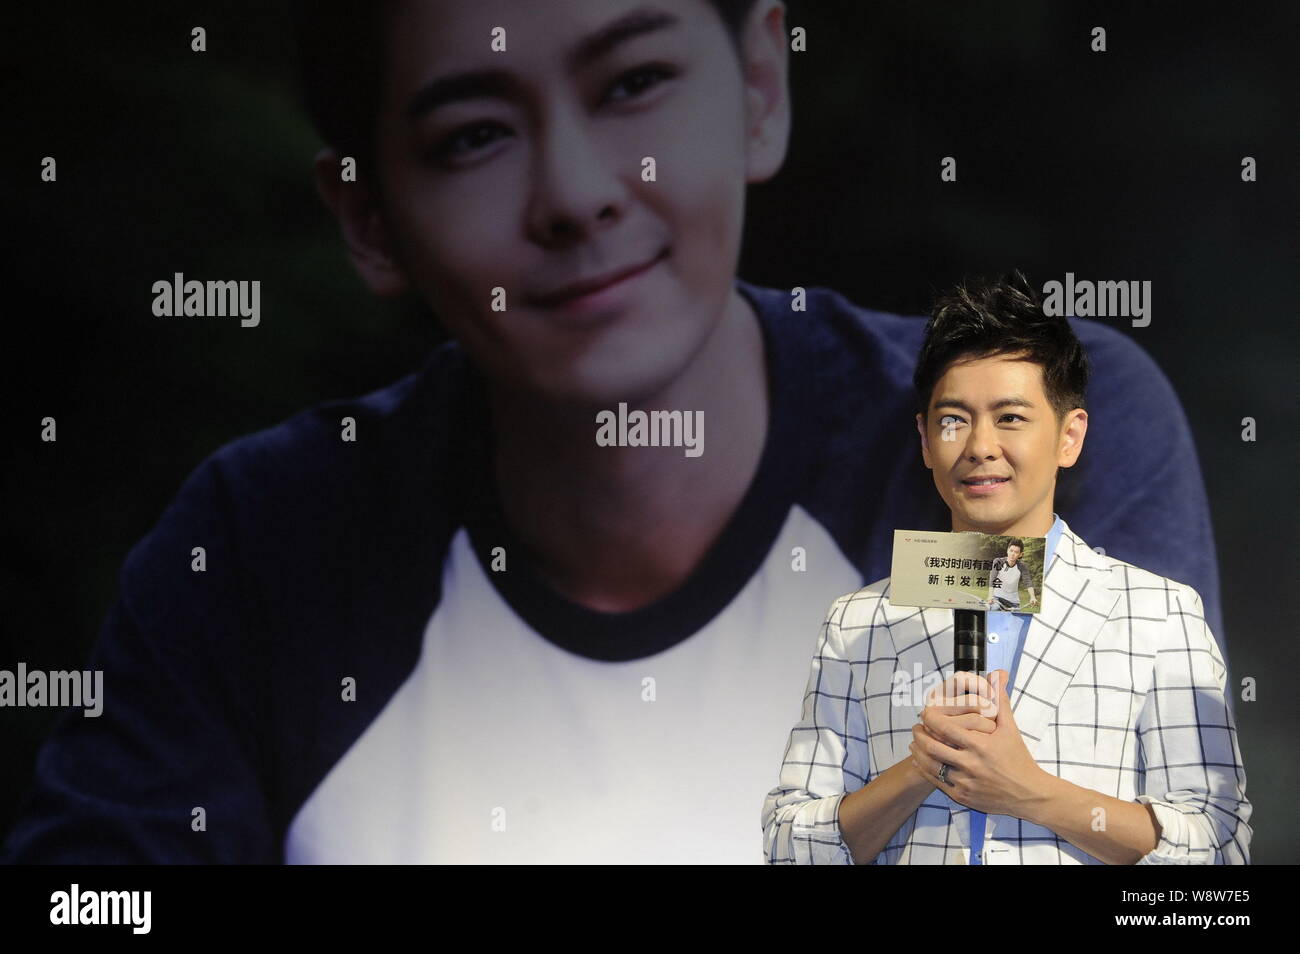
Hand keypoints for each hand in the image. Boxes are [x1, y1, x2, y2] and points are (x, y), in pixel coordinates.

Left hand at [909, 669, 1051, 817]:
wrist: (1029, 794)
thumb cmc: (1019, 759)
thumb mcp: (1010, 728)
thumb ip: (999, 700)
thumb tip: (997, 674)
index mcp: (980, 745)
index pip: (944, 728)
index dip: (929, 718)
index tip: (924, 712)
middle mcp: (970, 764)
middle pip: (932, 746)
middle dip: (919, 734)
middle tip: (916, 726)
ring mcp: (965, 782)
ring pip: (931, 765)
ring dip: (918, 752)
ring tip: (915, 742)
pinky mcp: (963, 797)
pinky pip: (937, 782)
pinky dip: (925, 770)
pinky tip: (921, 761)